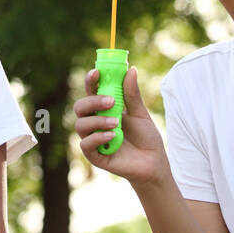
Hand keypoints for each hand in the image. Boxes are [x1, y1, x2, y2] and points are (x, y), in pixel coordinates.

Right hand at [75, 65, 170, 186]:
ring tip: (116, 122)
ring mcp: (93, 139)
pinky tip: (112, 136)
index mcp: (103, 109)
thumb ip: (132, 94)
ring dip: (97, 121)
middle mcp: (95, 123)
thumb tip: (131, 70)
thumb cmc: (146, 137)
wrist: (154, 162)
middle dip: (93, 102)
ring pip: (81, 125)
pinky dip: (97, 138)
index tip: (96, 72)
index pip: (90, 91)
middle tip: (111, 101)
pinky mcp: (95, 156)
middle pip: (80, 107)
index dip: (90, 81)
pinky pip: (86, 144)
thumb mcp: (141, 113)